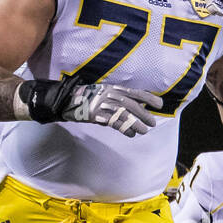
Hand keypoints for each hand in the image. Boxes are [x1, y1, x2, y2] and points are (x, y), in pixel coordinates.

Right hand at [20, 77, 161, 136]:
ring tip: (145, 131)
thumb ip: (114, 100)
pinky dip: (125, 129)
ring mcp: (103, 104)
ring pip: (125, 114)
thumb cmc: (83, 98)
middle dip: (144, 114)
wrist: (63, 100)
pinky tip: (131, 135)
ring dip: (137, 123)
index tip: (159, 104)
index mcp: (112, 88)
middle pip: (132, 104)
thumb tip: (129, 110)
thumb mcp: (101, 94)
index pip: (134, 92)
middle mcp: (109, 94)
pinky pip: (114, 122)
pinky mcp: (97, 114)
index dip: (147, 97)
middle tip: (153, 122)